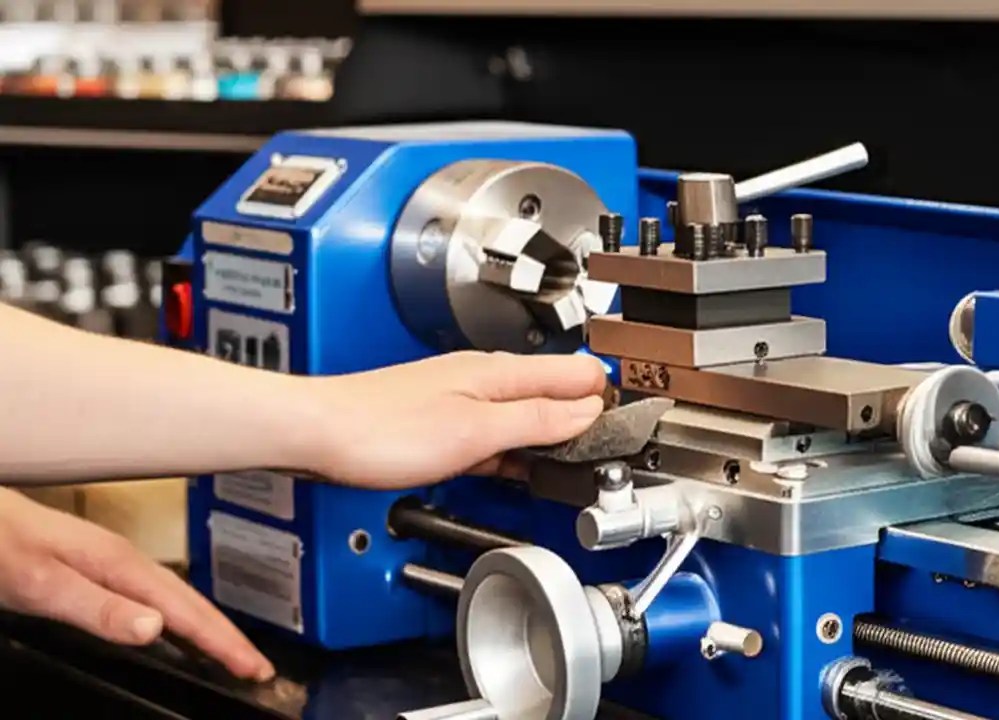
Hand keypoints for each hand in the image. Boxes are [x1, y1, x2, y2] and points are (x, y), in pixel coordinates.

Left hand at [0, 488, 272, 680]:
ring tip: (229, 651)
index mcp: (119, 565)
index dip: (222, 641)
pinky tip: (174, 626)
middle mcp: (123, 561)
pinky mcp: (97, 569)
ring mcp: (112, 563)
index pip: (185, 610)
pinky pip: (154, 596)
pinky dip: (178, 616)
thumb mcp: (42, 584)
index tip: (253, 667)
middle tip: (256, 667)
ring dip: (207, 627)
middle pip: (190, 603)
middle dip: (227, 636)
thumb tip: (156, 630)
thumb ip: (99, 607)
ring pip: (175, 599)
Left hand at [304, 351, 606, 488]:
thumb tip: (587, 410)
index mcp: (499, 372)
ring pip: (527, 412)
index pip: (577, 372)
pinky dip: (516, 448)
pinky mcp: (444, 421)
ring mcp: (464, 398)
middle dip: (585, 417)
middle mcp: (484, 378)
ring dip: (552, 435)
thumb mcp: (476, 431)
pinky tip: (518, 466)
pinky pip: (498, 431)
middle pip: (556, 391)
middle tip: (609, 449)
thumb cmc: (381, 428)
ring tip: (573, 462)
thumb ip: (537, 420)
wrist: (318, 434)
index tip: (630, 424)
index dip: (607, 396)